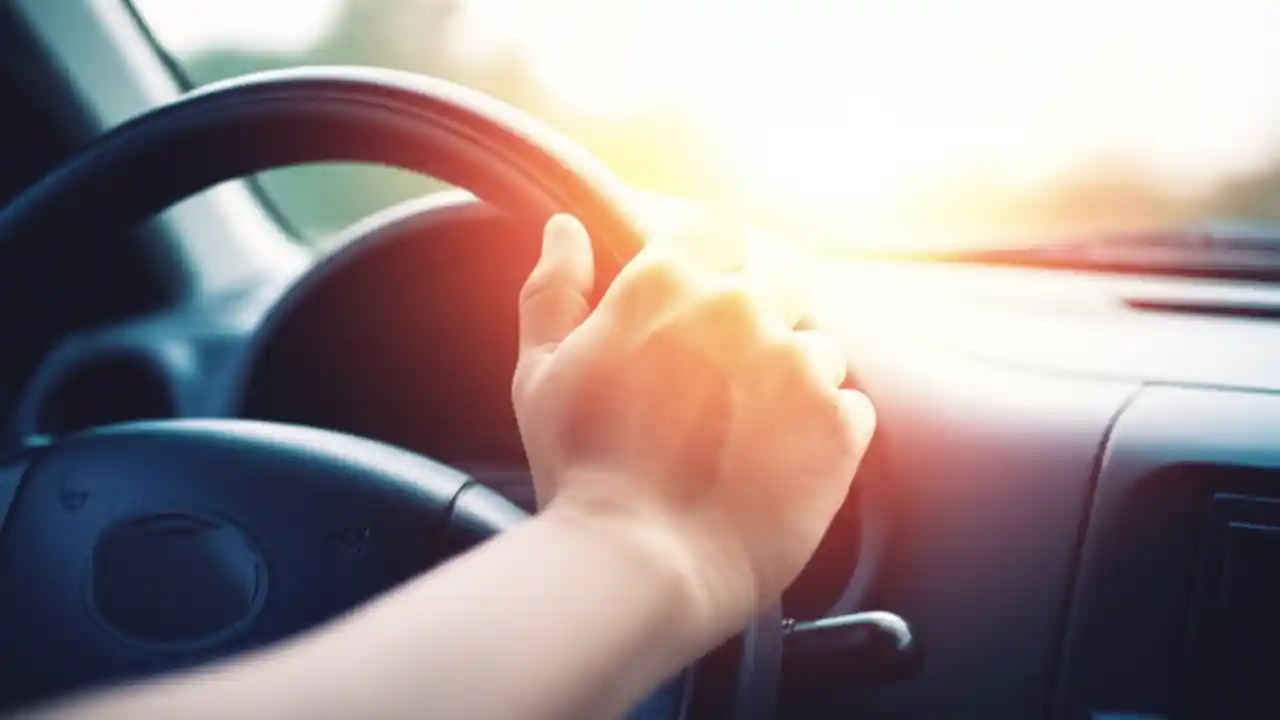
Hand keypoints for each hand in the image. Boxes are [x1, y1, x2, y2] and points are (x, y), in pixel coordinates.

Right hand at [512, 214, 875, 640]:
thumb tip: (565, 229)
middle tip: (730, 363)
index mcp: (669, 282)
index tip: (703, 291)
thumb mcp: (542, 372)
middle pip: (782, 273)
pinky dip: (822, 426)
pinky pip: (849, 403)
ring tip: (746, 431)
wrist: (639, 565)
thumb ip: (554, 289)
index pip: (718, 227)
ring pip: (817, 345)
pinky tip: (775, 459)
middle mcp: (743, 308)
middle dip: (764, 306)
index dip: (712, 257)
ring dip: (792, 374)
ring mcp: (798, 365)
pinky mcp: (839, 424)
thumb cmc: (580, 471)